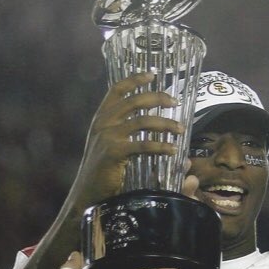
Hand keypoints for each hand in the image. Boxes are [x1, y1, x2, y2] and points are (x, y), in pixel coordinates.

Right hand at [70, 72, 196, 206]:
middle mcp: (103, 123)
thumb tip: (147, 123)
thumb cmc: (100, 171)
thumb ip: (119, 130)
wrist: (87, 193)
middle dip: (159, 98)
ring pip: (143, 121)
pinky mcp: (114, 152)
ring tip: (181, 130)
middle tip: (176, 103)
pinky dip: (161, 147)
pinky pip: (144, 145)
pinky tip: (172, 150)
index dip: (135, 80)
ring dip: (166, 124)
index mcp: (100, 118)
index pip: (117, 89)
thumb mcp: (105, 144)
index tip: (153, 75)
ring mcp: (108, 137)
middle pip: (135, 101)